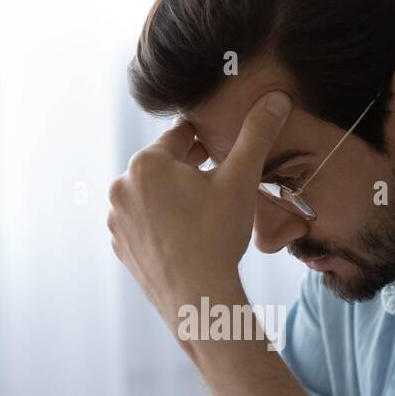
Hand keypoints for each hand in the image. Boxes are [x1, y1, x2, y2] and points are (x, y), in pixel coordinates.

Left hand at [107, 90, 291, 332]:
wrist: (198, 298)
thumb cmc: (218, 237)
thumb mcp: (241, 179)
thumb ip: (256, 133)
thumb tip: (277, 97)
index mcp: (146, 163)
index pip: (181, 136)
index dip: (208, 142)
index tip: (223, 152)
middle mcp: (121, 186)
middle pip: (164, 165)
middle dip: (190, 170)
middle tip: (219, 185)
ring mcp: (117, 219)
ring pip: (152, 195)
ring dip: (174, 196)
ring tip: (203, 212)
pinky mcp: (120, 246)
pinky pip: (143, 222)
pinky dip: (161, 223)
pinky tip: (186, 235)